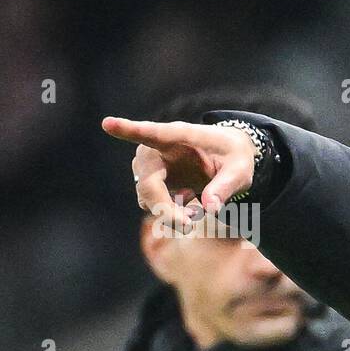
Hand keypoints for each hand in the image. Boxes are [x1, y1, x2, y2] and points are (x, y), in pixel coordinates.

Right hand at [101, 117, 256, 235]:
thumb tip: (209, 208)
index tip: (107, 124)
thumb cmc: (234, 157)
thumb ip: (226, 186)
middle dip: (164, 208)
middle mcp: (156, 149)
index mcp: (179, 136)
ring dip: (170, 213)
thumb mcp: (240, 170)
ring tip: (197, 211)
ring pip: (148, 198)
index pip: (152, 133)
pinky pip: (153, 205)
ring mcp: (150, 166)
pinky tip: (191, 207)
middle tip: (188, 226)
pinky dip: (171, 214)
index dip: (128, 129)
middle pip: (148, 183)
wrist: (229, 158)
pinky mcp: (151, 181)